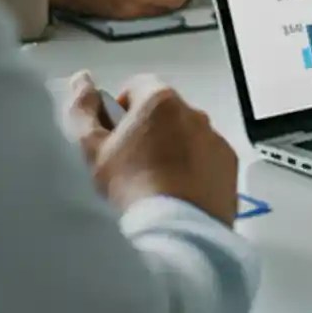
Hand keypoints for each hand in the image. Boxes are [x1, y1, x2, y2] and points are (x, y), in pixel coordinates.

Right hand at [64, 71, 238, 225]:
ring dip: (174, 151)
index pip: (138, 87)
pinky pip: (208, 160)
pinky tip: (178, 195)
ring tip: (155, 184)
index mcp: (161, 101)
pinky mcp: (230, 167)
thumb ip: (83, 110)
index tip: (114, 137)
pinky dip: (195, 170)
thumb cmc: (129, 188)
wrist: (174, 232)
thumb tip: (81, 80)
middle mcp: (195, 114)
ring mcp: (217, 140)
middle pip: (166, 113)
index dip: (121, 110)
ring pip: (189, 136)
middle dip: (148, 131)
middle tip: (130, 164)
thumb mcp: (92, 149)